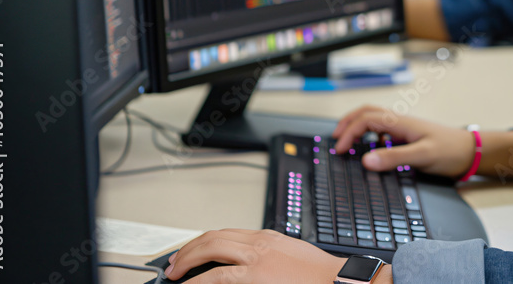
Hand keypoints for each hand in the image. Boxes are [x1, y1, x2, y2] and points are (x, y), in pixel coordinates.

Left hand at [164, 229, 384, 282]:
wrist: (337, 280)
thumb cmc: (319, 274)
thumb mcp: (289, 255)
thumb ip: (267, 255)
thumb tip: (247, 265)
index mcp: (267, 237)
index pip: (226, 233)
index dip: (203, 242)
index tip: (192, 252)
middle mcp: (258, 243)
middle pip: (213, 237)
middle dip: (189, 249)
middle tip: (175, 263)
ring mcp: (256, 259)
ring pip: (211, 250)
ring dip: (187, 261)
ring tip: (175, 274)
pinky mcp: (255, 277)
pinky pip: (218, 276)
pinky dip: (198, 281)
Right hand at [332, 105, 475, 178]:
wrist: (470, 152)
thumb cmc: (450, 151)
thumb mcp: (422, 156)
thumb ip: (393, 158)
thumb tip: (365, 161)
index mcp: (400, 122)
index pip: (366, 119)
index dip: (349, 132)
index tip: (340, 150)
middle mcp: (400, 121)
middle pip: (367, 113)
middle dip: (348, 122)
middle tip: (335, 138)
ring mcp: (404, 128)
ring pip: (374, 119)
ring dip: (358, 126)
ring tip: (346, 141)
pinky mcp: (408, 136)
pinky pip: (383, 130)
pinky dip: (370, 134)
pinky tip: (370, 148)